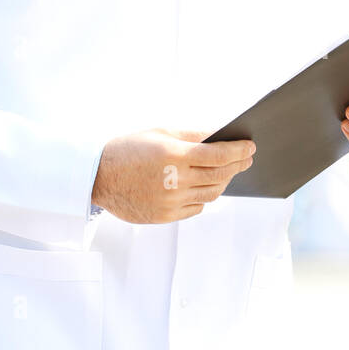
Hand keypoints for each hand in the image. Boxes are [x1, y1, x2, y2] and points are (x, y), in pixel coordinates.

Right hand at [91, 128, 255, 223]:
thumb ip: (192, 135)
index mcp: (174, 155)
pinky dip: (204, 197)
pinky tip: (205, 187)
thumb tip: (220, 135)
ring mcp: (171, 202)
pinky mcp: (165, 217)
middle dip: (237, 165)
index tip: (250, 147)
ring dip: (224, 182)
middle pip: (219, 175)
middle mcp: (175, 181)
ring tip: (228, 172)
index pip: (219, 154)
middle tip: (247, 158)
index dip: (238, 151)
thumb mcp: (160, 132)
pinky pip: (195, 208)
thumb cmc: (128, 149)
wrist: (98, 176)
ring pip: (211, 195)